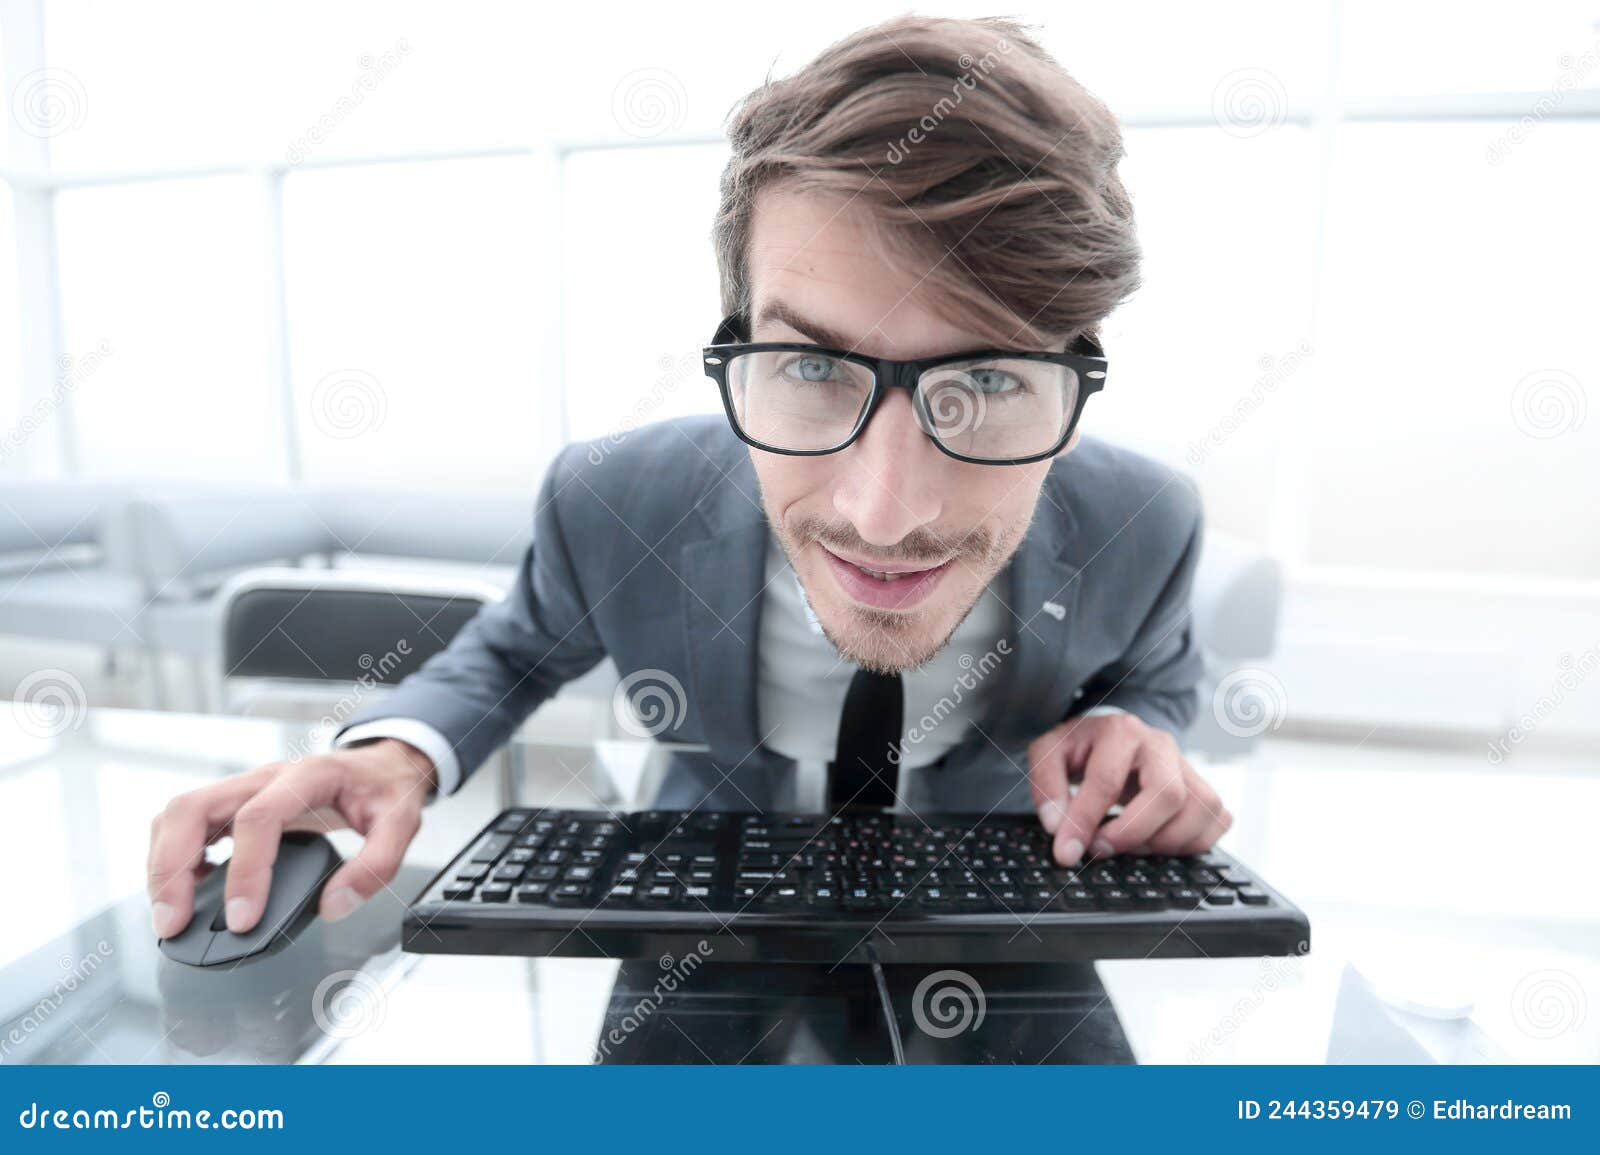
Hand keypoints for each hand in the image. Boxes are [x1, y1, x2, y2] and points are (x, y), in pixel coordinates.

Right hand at [147, 738, 435, 937]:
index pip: (258, 819)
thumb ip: (376, 865)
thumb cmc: (385, 791)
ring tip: (170, 913)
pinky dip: (175, 856)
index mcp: (306, 777)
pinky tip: (188, 889)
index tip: (242, 920)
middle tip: (173, 922)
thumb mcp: (402, 823)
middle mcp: (265, 778)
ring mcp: (245, 787)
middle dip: (172, 868)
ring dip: (163, 863)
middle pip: (194, 808)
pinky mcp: (235, 803)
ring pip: (180, 813)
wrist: (381, 765)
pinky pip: (188, 824)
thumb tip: (333, 906)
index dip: (244, 871)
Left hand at [1027, 712, 1230, 865]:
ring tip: (1128, 845)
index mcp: (1121, 731)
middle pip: (1168, 795)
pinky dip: (1191, 843)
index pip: (1106, 781)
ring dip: (1163, 842)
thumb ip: (1047, 787)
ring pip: (1199, 811)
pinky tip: (1157, 842)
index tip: (1067, 851)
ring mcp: (1188, 767)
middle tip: (1100, 848)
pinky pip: (1217, 822)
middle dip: (1132, 833)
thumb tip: (1058, 828)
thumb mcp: (1049, 754)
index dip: (1084, 821)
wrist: (1110, 735)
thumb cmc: (1081, 747)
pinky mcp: (1203, 788)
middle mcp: (1162, 746)